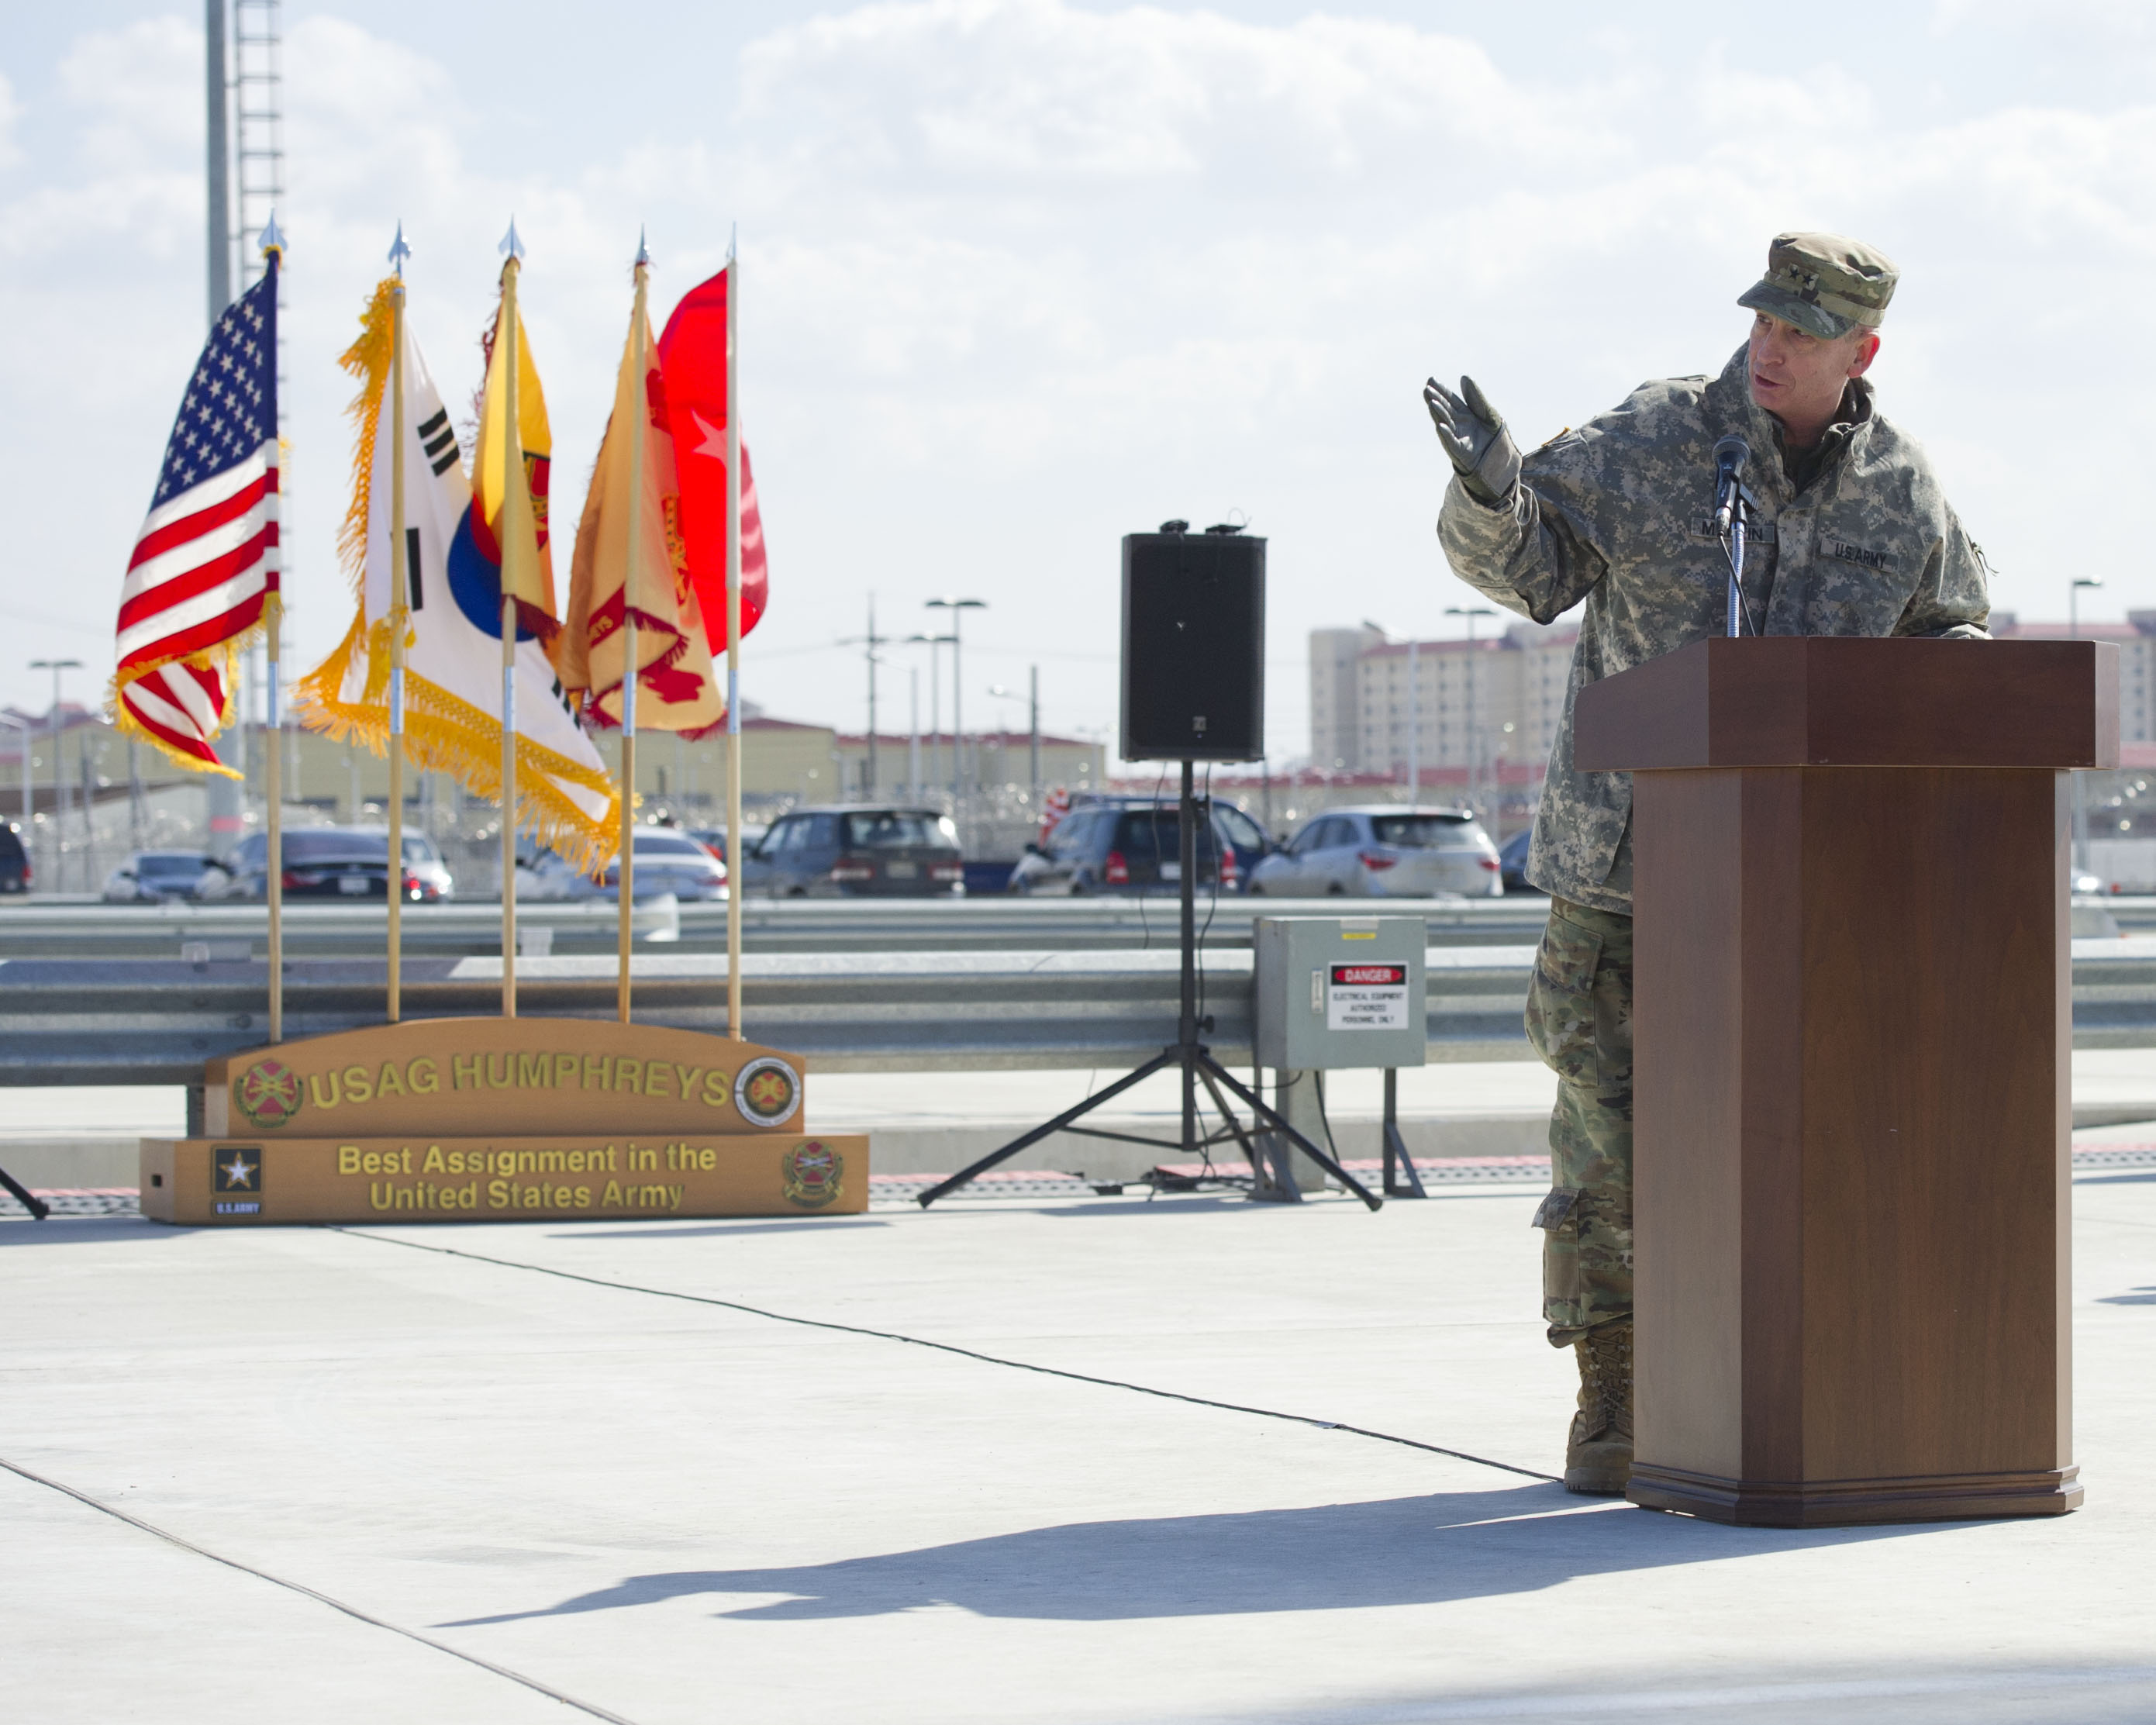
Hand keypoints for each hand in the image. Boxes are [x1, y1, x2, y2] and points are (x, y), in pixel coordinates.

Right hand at [1423, 374, 1520, 507]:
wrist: (1502, 463)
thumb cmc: (1494, 438)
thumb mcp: (1489, 414)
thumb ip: (1476, 398)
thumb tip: (1464, 377)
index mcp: (1465, 415)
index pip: (1451, 400)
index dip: (1441, 390)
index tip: (1430, 379)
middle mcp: (1458, 426)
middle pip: (1446, 410)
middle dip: (1436, 400)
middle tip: (1426, 389)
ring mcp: (1459, 439)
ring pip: (1446, 425)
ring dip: (1438, 415)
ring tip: (1431, 403)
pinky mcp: (1462, 454)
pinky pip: (1452, 444)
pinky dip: (1446, 435)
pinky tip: (1440, 426)